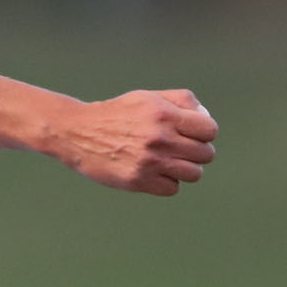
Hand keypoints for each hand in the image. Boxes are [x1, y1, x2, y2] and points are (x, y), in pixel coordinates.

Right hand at [46, 89, 216, 194]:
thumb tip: (206, 119)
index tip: (191, 134)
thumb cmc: (118, 114)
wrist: (76, 132)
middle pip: (206, 154)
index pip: (210, 130)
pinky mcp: (138, 180)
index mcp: (163, 113)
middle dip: (196, 152)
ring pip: (194, 174)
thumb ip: (181, 101)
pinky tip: (152, 172)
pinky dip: (166, 182)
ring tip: (167, 162)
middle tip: (178, 149)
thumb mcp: (148, 97)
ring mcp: (149, 161)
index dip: (204, 133)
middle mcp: (159, 137)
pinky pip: (173, 188)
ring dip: (184, 169)